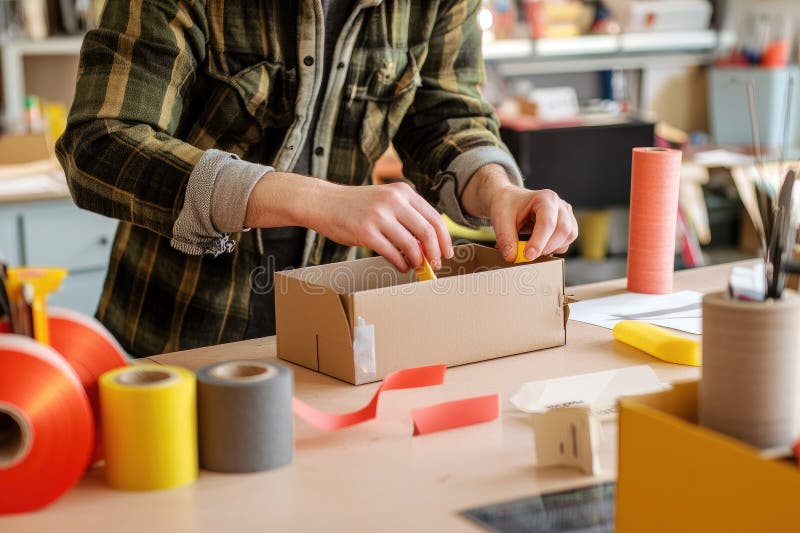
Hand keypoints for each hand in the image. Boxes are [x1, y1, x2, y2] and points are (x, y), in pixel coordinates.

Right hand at [245, 173, 451, 271]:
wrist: (323, 202)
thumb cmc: (356, 205)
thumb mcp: (385, 199)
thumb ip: (406, 214)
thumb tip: (429, 242)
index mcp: (402, 192)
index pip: (434, 217)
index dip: (444, 238)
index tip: (447, 252)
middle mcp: (393, 201)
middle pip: (427, 231)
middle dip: (434, 252)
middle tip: (434, 264)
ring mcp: (379, 216)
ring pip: (411, 244)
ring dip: (417, 260)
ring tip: (415, 266)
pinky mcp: (365, 232)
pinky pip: (391, 253)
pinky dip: (401, 263)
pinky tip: (401, 266)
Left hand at [461, 164, 577, 261]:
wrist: (510, 202)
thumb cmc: (508, 205)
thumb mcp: (501, 219)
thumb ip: (505, 238)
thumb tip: (512, 256)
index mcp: (545, 198)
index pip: (548, 222)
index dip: (539, 242)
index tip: (527, 255)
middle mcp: (560, 206)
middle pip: (563, 230)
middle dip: (545, 247)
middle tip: (526, 254)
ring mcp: (566, 216)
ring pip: (568, 237)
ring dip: (549, 249)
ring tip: (529, 247)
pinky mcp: (567, 227)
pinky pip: (565, 243)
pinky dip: (552, 249)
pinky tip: (538, 245)